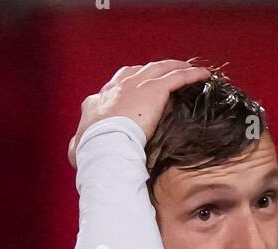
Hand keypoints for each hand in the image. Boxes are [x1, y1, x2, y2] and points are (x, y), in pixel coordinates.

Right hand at [67, 59, 211, 165]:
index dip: (127, 87)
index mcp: (99, 100)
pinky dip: (190, 74)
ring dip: (174, 67)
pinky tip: (202, 75)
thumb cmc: (92, 151)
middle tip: (165, 73)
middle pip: (138, 72)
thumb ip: (78, 146)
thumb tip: (75, 150)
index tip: (135, 90)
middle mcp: (118, 87)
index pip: (114, 87)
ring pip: (159, 69)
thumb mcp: (78, 148)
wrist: (104, 145)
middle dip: (152, 71)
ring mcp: (136, 86)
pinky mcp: (154, 90)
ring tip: (187, 69)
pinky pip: (176, 77)